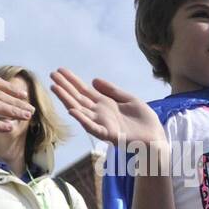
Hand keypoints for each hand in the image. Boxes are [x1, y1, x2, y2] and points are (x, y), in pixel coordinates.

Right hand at [50, 69, 166, 155]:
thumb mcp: (128, 99)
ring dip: (67, 100)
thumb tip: (93, 80)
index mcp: (104, 104)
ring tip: (56, 88)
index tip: (60, 71)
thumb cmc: (143, 120)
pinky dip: (83, 120)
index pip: (84, 91)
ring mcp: (103, 124)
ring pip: (81, 110)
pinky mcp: (110, 134)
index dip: (72, 81)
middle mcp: (100, 114)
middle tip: (52, 75)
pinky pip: (93, 128)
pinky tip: (73, 111)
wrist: (156, 137)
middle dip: (65, 87)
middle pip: (78, 98)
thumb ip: (112, 90)